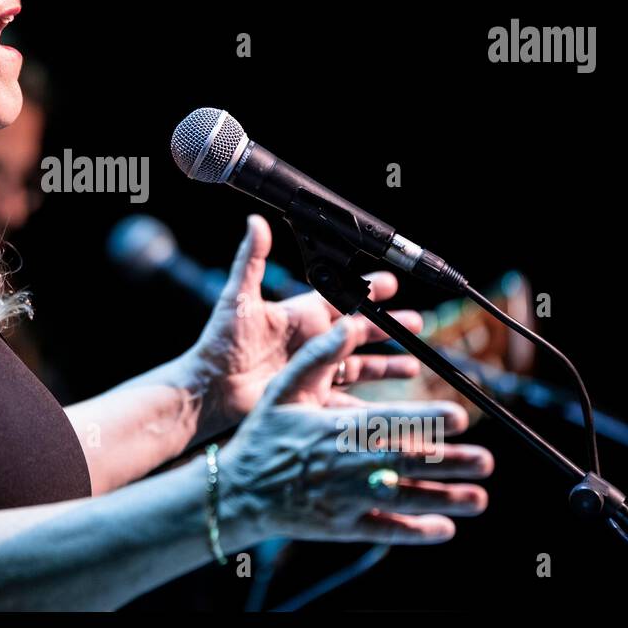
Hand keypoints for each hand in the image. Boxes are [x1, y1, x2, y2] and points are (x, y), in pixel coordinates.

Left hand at [188, 214, 425, 434]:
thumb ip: (251, 259)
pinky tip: (390, 406)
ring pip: (360, 364)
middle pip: (359, 330)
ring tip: (413, 363)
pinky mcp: (311, 394)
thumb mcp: (239, 297)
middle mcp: (311, 339)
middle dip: (388, 325)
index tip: (391, 282)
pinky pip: (347, 397)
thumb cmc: (220, 341)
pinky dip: (369, 402)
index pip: (341, 296)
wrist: (211, 386)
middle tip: (417, 321)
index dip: (366, 289)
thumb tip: (256, 221)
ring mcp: (313, 368)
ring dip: (386, 363)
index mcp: (300, 313)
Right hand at [218, 318, 494, 544]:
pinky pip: (386, 529)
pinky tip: (445, 528)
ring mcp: (346, 499)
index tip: (458, 418)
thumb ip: (318, 356)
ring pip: (404, 501)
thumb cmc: (263, 434)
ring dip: (445, 499)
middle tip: (485, 460)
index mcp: (335, 428)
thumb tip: (347, 325)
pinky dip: (416, 532)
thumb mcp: (283, 388)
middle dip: (449, 463)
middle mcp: (345, 465)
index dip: (425, 422)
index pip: (389, 422)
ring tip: (479, 498)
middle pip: (406, 463)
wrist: (236, 490)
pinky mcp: (342, 526)